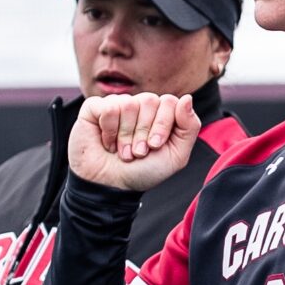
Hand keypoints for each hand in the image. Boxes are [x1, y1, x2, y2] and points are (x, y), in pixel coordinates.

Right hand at [67, 93, 201, 191]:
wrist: (111, 187)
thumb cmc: (142, 172)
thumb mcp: (176, 156)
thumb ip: (190, 127)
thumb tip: (187, 98)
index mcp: (160, 113)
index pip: (169, 102)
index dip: (163, 125)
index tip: (154, 146)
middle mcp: (139, 106)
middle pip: (150, 100)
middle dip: (144, 132)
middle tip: (138, 152)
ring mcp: (117, 105)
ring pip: (128, 104)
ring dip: (126, 135)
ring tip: (123, 152)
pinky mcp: (94, 108)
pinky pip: (108, 107)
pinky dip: (109, 130)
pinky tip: (107, 143)